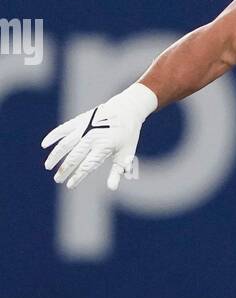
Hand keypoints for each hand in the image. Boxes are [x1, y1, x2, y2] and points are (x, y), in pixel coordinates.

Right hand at [42, 82, 157, 190]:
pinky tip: (44, 144)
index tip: (69, 186)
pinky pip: (63, 128)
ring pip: (65, 144)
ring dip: (55, 156)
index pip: (87, 166)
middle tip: (57, 180)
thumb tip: (112, 188)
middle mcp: (92, 137)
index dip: (77, 177)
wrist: (127, 109)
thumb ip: (118, 171)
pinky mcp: (80, 120)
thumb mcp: (126, 154)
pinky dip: (53, 136)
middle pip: (73, 157)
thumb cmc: (128, 135)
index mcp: (104, 147)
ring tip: (48, 166)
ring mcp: (85, 127)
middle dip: (64, 170)